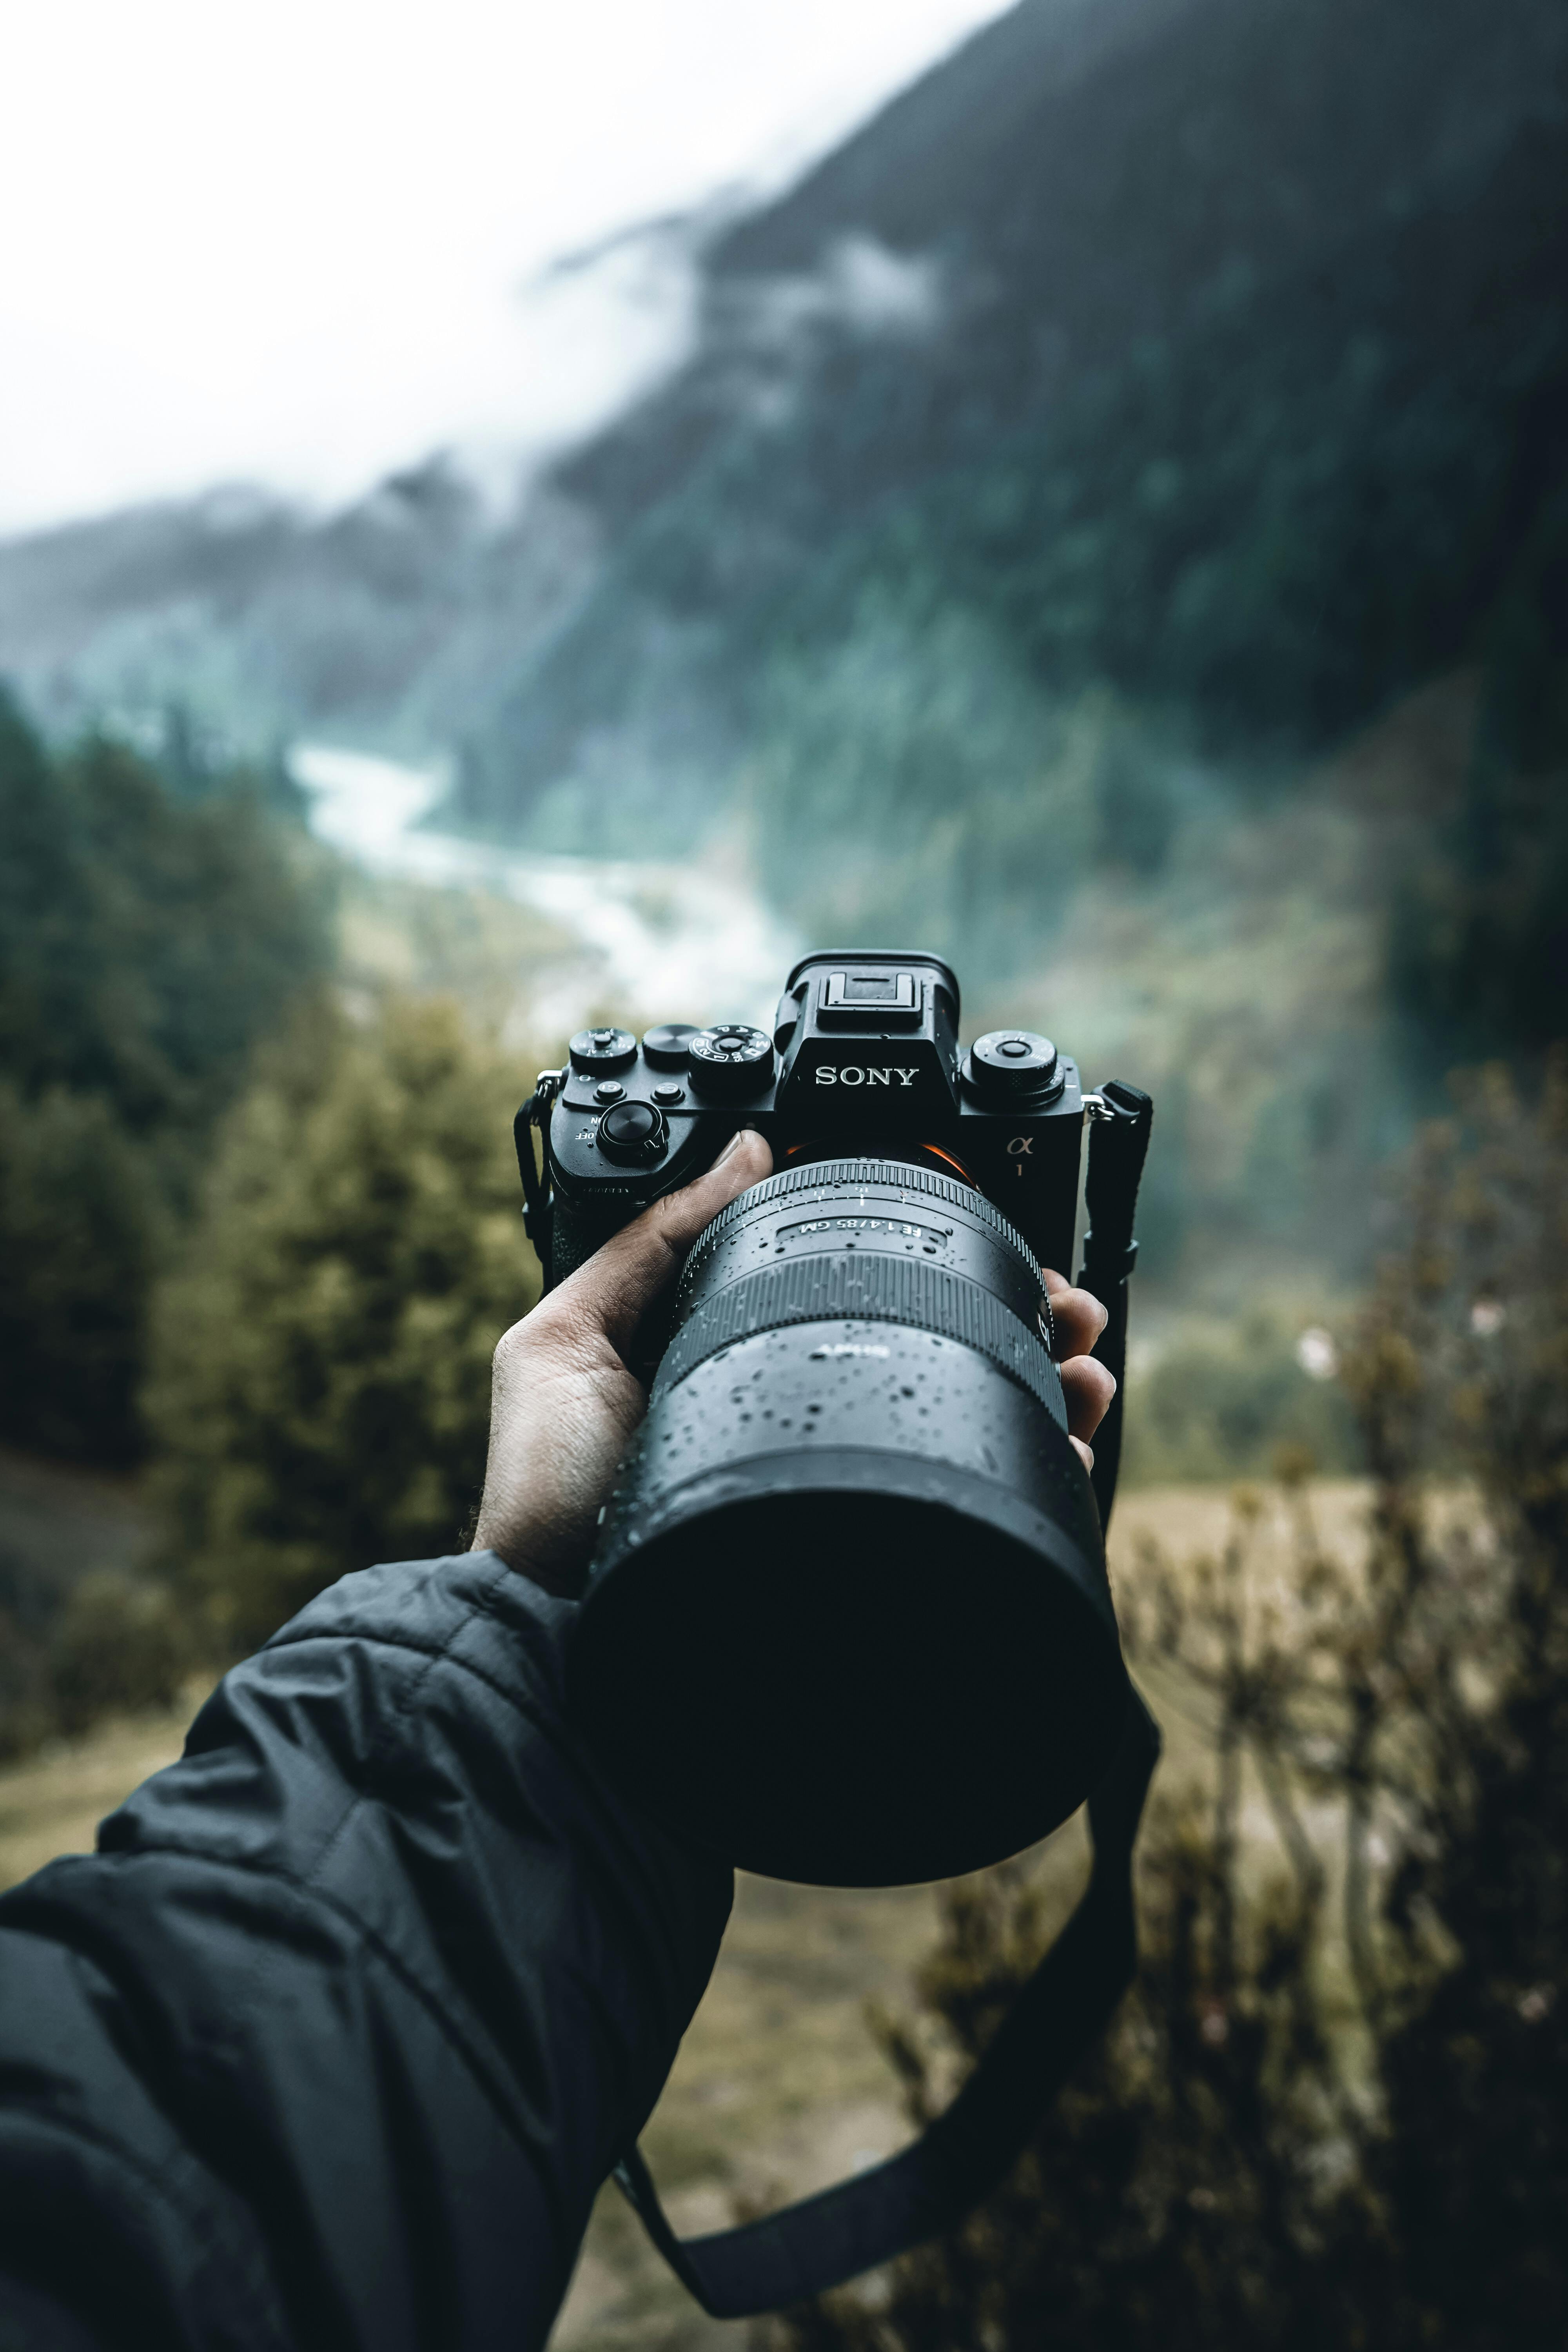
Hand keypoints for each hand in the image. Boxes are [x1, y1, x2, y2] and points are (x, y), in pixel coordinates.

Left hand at [472, 1140, 1117, 1591]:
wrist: (562, 1640)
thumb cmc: (552, 1502)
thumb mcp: (567, 1343)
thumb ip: (649, 1242)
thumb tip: (745, 1147)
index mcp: (745, 1367)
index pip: (862, 1299)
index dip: (931, 1266)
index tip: (986, 1237)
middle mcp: (807, 1421)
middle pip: (939, 1357)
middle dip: (1021, 1322)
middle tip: (1066, 1306)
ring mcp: (841, 1488)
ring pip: (975, 1426)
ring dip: (1051, 1388)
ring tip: (1088, 1367)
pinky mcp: (869, 1557)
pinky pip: (973, 1507)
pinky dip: (1042, 1476)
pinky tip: (1076, 1447)